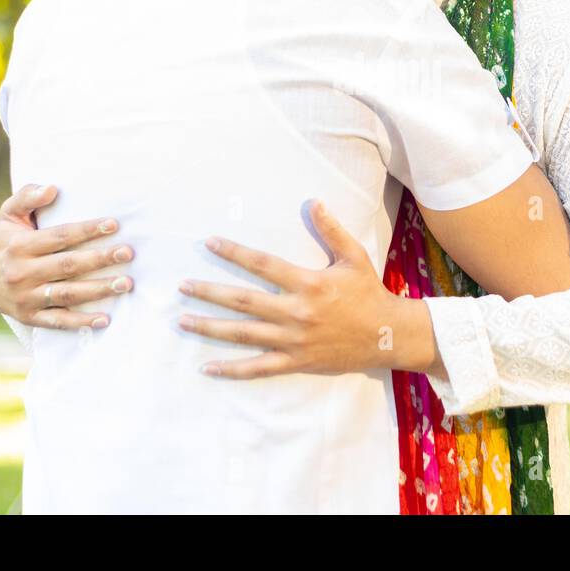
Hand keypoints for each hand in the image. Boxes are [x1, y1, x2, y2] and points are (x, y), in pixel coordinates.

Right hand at [0, 183, 135, 329]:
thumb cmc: (8, 240)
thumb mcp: (9, 214)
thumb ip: (27, 196)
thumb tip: (52, 188)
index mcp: (20, 246)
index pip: (60, 237)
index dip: (87, 230)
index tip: (114, 225)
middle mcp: (22, 273)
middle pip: (68, 265)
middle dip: (100, 259)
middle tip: (128, 253)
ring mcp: (27, 297)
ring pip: (67, 294)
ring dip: (98, 290)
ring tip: (126, 284)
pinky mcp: (31, 317)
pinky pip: (59, 321)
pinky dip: (81, 322)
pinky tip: (105, 319)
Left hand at [178, 200, 440, 378]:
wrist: (388, 335)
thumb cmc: (369, 293)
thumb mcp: (353, 256)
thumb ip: (331, 230)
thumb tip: (314, 202)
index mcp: (308, 283)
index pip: (262, 264)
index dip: (234, 253)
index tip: (209, 243)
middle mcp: (296, 312)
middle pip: (243, 301)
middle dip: (209, 292)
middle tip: (181, 286)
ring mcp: (293, 339)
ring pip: (243, 333)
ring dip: (211, 327)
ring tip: (182, 320)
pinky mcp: (296, 361)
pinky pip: (258, 367)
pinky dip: (231, 369)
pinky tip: (207, 366)